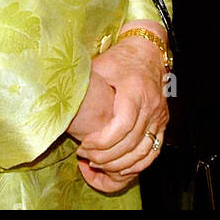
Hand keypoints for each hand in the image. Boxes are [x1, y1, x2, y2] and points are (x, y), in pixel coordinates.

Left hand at [69, 21, 168, 191]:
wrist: (147, 52)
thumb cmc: (120, 59)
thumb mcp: (100, 65)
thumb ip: (82, 82)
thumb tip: (57, 95)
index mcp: (135, 90)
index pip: (122, 125)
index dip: (102, 141)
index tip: (84, 144)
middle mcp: (151, 105)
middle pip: (130, 143)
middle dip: (105, 156)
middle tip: (85, 155)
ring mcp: (159, 116)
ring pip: (143, 152)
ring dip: (119, 164)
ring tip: (98, 162)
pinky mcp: (162, 122)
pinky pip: (153, 152)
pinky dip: (137, 164)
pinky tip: (120, 167)